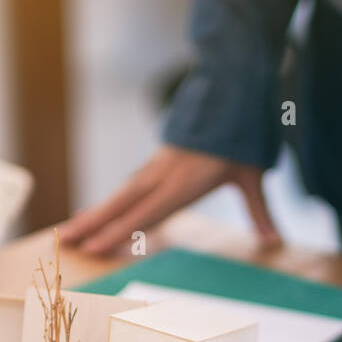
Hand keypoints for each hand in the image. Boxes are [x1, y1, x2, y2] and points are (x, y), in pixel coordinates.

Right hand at [60, 144, 278, 254]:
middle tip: (64, 242)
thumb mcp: (253, 174)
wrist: (229, 93)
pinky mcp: (156, 164)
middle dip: (93, 225)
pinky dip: (109, 204)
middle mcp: (163, 175)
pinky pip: (127, 188)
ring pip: (119, 195)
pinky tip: (94, 216)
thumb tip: (276, 241)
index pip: (147, 213)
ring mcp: (156, 168)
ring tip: (67, 233)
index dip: (121, 232)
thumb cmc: (241, 137)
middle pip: (122, 204)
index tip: (95, 248)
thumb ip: (260, 210)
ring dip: (93, 215)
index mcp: (184, 181)